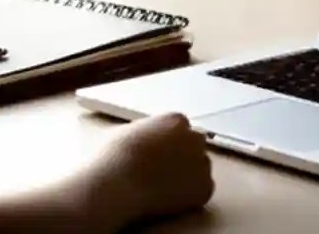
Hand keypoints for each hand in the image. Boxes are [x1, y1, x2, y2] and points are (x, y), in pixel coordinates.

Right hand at [83, 113, 214, 229]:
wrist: (117, 186)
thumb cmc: (114, 160)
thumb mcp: (128, 131)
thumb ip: (148, 131)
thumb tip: (149, 138)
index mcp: (176, 120)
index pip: (182, 129)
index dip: (170, 143)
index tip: (161, 154)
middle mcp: (194, 137)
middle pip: (195, 145)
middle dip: (184, 156)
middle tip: (164, 171)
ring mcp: (202, 162)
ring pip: (200, 167)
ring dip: (188, 175)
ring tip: (162, 186)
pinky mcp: (205, 187)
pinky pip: (202, 190)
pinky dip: (191, 196)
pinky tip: (168, 197)